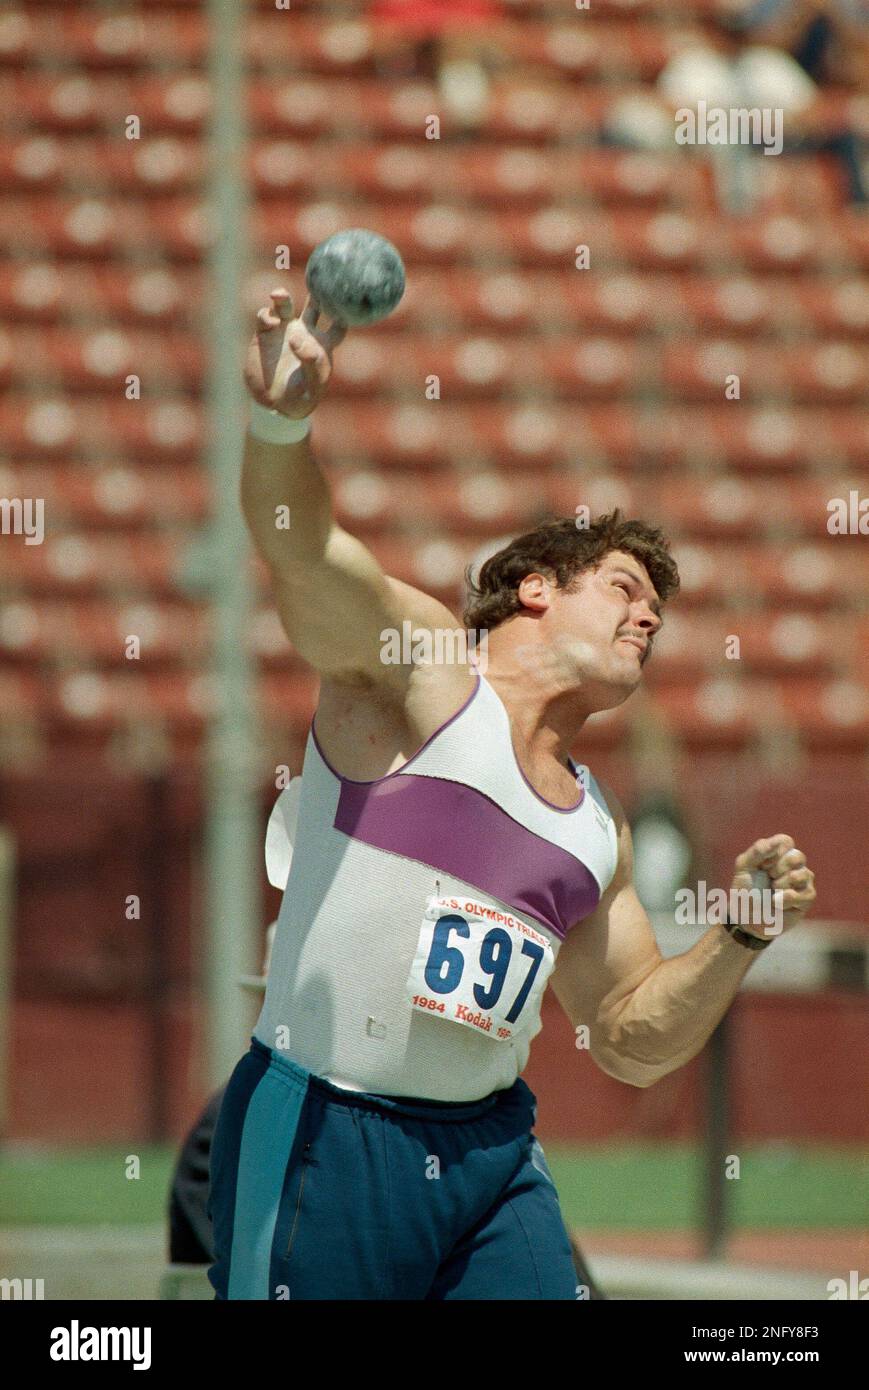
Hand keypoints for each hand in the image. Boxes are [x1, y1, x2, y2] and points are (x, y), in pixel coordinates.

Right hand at [244, 287, 346, 418]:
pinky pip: (265, 317)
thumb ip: (311, 361)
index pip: (338, 323)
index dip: (344, 311)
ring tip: (278, 295)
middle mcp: (303, 333)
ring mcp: (283, 332)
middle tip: (315, 277)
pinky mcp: (264, 336)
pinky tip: (270, 321)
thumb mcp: (312, 383)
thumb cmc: (301, 397)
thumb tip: (297, 337)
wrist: (274, 405)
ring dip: (281, 298)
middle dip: (314, 292)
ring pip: (284, 306)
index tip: (346, 296)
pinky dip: (266, 316)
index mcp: (322, 344)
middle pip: (312, 305)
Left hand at [730, 834, 815, 938]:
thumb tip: (775, 842)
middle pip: (797, 857)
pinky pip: (805, 894)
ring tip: (772, 893)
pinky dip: (786, 900)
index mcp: (778, 853)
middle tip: (768, 879)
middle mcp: (793, 864)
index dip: (774, 853)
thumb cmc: (745, 891)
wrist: (747, 918)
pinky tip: (777, 903)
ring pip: (801, 875)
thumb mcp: (744, 867)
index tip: (762, 865)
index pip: (786, 841)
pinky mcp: (807, 897)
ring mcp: (803, 880)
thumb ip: (758, 850)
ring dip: (781, 886)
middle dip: (778, 870)